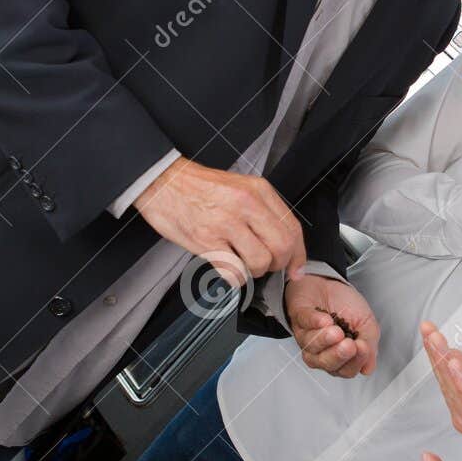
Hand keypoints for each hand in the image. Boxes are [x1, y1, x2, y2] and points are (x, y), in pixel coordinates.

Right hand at [134, 157, 304, 284]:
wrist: (162, 182)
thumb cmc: (199, 187)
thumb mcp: (240, 187)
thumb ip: (263, 212)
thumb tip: (284, 244)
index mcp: (258, 191)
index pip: (293, 228)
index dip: (298, 255)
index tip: (296, 269)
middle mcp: (246, 205)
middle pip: (282, 249)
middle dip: (276, 265)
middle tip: (264, 265)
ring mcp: (226, 223)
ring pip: (259, 263)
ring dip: (252, 272)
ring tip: (239, 262)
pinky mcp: (206, 240)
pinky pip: (234, 272)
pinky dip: (233, 278)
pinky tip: (226, 267)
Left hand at [285, 275, 379, 377]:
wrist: (329, 284)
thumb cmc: (347, 307)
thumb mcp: (366, 324)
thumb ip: (370, 344)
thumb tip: (368, 367)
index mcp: (341, 356)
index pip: (347, 370)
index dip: (355, 362)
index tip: (363, 347)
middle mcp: (322, 352)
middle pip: (327, 364)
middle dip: (338, 355)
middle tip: (349, 345)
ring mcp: (307, 338)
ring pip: (312, 347)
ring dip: (324, 340)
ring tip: (336, 331)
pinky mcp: (298, 319)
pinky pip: (304, 325)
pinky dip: (314, 322)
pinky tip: (325, 320)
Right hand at [422, 321, 461, 460]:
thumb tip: (455, 355)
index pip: (448, 372)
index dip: (438, 350)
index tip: (429, 329)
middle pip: (446, 379)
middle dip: (436, 352)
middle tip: (428, 330)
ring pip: (455, 389)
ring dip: (444, 363)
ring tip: (437, 342)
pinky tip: (455, 368)